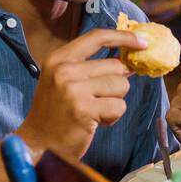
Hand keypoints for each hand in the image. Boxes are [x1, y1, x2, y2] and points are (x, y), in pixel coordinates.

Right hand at [16, 27, 146, 159]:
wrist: (39, 144)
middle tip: (97, 101)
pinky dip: (112, 117)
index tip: (141, 42)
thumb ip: (91, 68)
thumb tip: (128, 64)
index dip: (123, 37)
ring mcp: (73, 89)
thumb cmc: (56, 113)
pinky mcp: (84, 109)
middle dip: (115, 86)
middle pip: (116, 66)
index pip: (97, 37)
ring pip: (121, 85)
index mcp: (58, 58)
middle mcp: (64, 70)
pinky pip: (119, 107)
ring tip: (94, 111)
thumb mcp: (64, 81)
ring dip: (114, 102)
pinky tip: (95, 122)